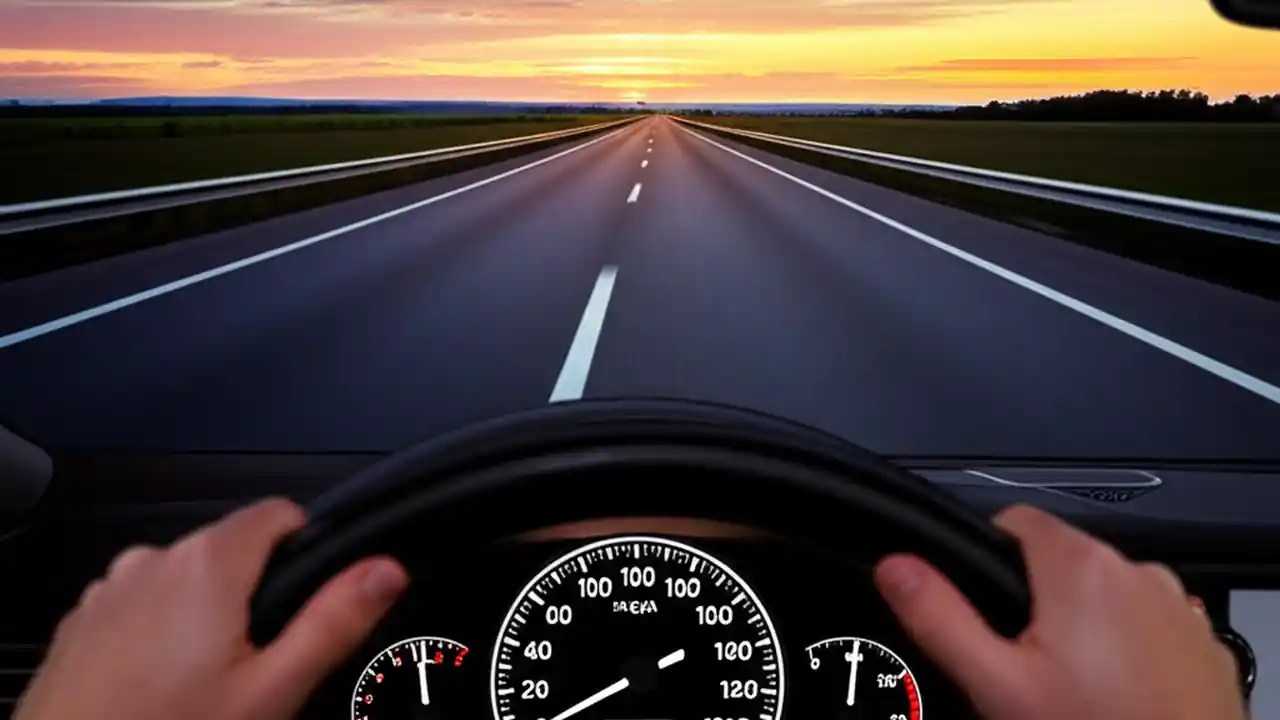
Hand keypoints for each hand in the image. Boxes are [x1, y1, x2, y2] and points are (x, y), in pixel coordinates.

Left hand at [15, 499, 408, 719]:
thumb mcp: (272, 690)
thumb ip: (334, 621)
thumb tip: (386, 570)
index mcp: (207, 564)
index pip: (280, 514)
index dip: (306, 553)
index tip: (305, 607)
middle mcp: (151, 562)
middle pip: (231, 553)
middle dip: (253, 599)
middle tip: (256, 671)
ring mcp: (108, 593)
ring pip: (184, 584)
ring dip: (202, 620)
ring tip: (203, 689)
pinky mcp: (80, 625)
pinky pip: (139, 611)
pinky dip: (157, 639)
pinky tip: (159, 692)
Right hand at [874, 505, 1244, 719]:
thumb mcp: (997, 685)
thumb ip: (940, 617)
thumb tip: (895, 567)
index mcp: (1081, 567)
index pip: (1015, 521)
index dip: (988, 560)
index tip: (987, 613)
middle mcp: (1138, 573)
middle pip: (1060, 562)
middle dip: (1036, 603)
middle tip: (1026, 669)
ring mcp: (1178, 609)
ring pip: (1106, 598)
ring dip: (1086, 628)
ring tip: (1075, 691)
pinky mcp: (1203, 645)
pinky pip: (1149, 629)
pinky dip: (1130, 653)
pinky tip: (1118, 699)